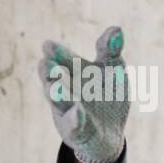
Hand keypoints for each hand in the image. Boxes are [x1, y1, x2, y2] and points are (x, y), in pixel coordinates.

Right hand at [37, 25, 129, 162]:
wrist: (110, 133)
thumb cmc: (108, 96)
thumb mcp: (112, 71)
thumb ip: (110, 51)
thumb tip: (117, 28)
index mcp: (72, 73)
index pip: (63, 60)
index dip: (57, 53)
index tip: (48, 45)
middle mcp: (65, 91)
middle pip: (54, 79)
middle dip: (50, 72)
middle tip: (46, 62)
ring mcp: (69, 112)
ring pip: (59, 102)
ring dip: (56, 93)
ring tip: (54, 85)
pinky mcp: (77, 132)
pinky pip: (76, 126)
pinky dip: (76, 119)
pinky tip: (79, 112)